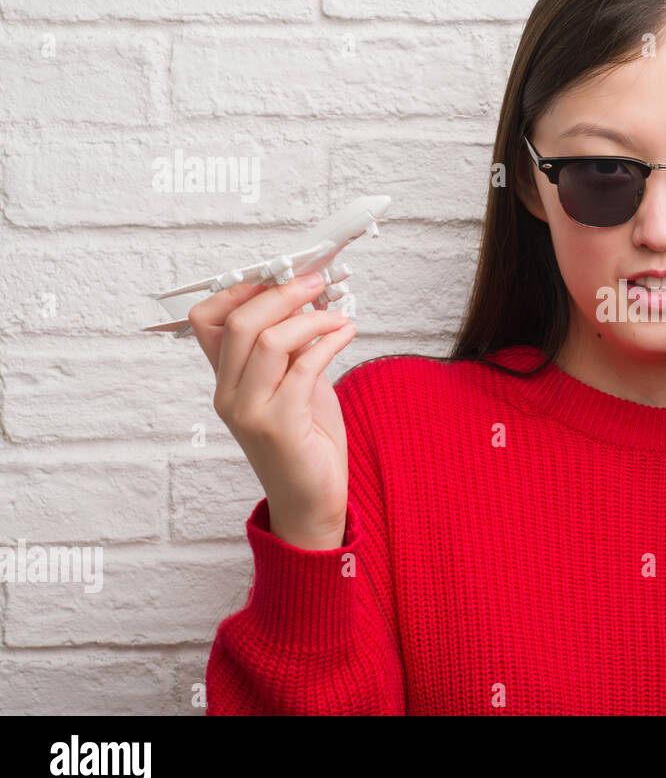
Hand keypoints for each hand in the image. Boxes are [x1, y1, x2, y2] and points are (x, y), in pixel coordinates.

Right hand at [189, 273, 356, 548]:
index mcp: (225, 381)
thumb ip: (289, 349)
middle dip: (281, 293)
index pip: (206, 321)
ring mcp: (249, 412)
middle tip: (316, 282)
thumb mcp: (293, 385)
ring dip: (311, 317)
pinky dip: (329, 341)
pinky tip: (347, 333)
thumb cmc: (305, 441)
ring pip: (268, 340)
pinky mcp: (279, 426)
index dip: (239, 290)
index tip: (277, 276)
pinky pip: (303, 367)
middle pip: (239, 322)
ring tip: (338, 314)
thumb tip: (304, 299)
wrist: (310, 501)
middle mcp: (228, 395)